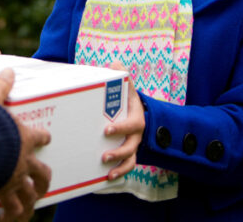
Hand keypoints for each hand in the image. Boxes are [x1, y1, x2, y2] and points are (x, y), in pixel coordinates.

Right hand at [0, 68, 51, 221]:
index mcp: (24, 135)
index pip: (40, 136)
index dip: (42, 137)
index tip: (46, 138)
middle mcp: (24, 159)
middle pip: (41, 170)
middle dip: (43, 175)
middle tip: (45, 177)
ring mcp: (16, 177)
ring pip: (31, 192)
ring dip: (32, 198)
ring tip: (32, 205)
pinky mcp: (4, 192)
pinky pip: (11, 210)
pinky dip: (11, 218)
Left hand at [101, 61, 144, 180]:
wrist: (138, 111)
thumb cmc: (128, 98)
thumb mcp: (128, 86)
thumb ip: (122, 74)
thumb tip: (115, 65)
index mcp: (136, 117)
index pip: (132, 124)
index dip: (121, 128)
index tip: (107, 130)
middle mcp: (137, 134)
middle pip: (131, 146)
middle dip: (118, 151)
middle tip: (104, 155)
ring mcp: (134, 145)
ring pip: (131, 160)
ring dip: (120, 166)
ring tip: (107, 170)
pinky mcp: (129, 153)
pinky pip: (128, 166)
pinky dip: (120, 173)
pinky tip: (107, 178)